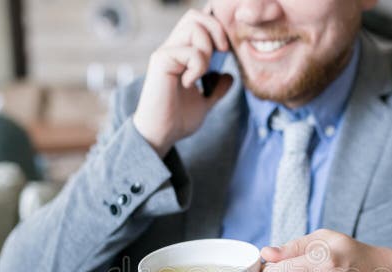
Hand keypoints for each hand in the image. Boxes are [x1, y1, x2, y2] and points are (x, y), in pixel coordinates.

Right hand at [133, 5, 233, 157]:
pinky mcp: (161, 60)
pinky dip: (198, 67)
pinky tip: (189, 84)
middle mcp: (172, 49)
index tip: (226, 50)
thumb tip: (229, 76)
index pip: (198, 23)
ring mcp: (166, 53)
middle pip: (195, 16)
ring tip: (202, 71)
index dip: (216, 28)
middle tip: (222, 52)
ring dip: (207, 49)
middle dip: (216, 30)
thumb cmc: (177, 120)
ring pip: (194, 26)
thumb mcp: (205, 103)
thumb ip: (217, 89)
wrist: (162, 135)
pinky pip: (190, 51)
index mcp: (182, 55)